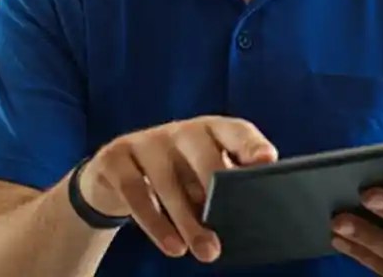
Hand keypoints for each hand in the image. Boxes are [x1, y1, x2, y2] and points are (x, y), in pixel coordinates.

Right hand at [75, 116, 277, 262]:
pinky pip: (135, 191)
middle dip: (217, 189)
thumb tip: (251, 218)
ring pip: (167, 180)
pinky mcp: (115, 159)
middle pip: (201, 152)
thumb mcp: (201, 179)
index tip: (267, 160)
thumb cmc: (176, 180)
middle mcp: (179, 130)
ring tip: (206, 252)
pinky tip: (173, 247)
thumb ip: (225, 188)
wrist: (114, 177)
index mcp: (210, 130)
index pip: (235, 130)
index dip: (251, 144)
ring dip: (187, 220)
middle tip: (232, 222)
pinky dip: (155, 223)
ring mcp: (145, 141)